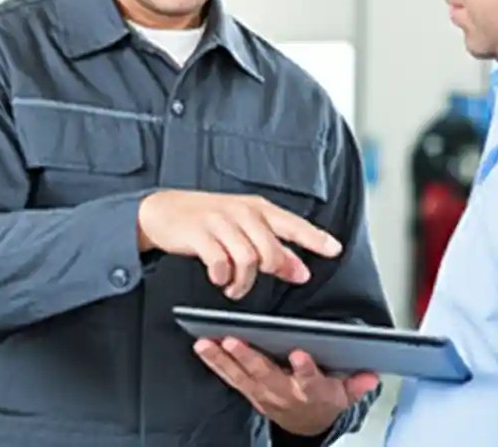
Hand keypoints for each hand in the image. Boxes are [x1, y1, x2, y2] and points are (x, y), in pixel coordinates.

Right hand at [137, 190, 342, 299]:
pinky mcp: (199, 233)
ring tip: (233, 288)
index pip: (293, 224)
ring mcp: (220, 221)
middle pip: (270, 250)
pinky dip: (222, 277)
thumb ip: (274, 249)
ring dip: (242, 282)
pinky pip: (219, 262)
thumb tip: (301, 271)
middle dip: (268, 272)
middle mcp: (242, 211)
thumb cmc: (209, 220)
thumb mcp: (244, 230)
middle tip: (251, 283)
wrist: (163, 210)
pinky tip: (218, 279)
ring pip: (247, 259)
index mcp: (258, 209)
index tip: (334, 250)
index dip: (315, 238)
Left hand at [193, 337, 379, 436]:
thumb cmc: (322, 399)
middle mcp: (284, 393)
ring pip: (241, 375)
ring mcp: (263, 393)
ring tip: (207, 342)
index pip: (310, 381)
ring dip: (222, 359)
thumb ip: (356, 383)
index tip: (299, 354)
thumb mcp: (345, 393)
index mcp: (311, 392)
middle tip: (234, 341)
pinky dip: (215, 362)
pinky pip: (230, 376)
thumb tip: (371, 375)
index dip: (304, 369)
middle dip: (248, 358)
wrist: (306, 424)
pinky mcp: (249, 391)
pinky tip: (203, 347)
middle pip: (265, 375)